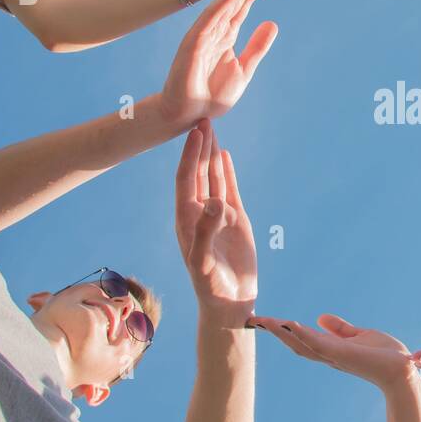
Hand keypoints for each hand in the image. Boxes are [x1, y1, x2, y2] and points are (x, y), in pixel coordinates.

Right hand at [158, 0, 277, 126]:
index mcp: (226, 34)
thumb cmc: (211, 95)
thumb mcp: (243, 70)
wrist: (189, 115)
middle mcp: (214, 29)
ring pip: (227, 2)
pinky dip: (226, 1)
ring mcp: (203, 33)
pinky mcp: (194, 42)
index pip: (244, 5)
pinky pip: (213, 17)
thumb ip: (257, 47)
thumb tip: (272, 24)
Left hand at [175, 121, 256, 324]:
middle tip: (202, 118)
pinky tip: (225, 155)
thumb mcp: (204, 263)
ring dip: (210, 154)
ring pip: (212, 177)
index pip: (186, 181)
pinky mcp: (234, 221)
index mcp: (186, 220)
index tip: (195, 133)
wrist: (229, 303)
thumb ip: (206, 232)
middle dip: (198, 146)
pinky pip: (229, 190)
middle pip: (197, 173)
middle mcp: (199, 213)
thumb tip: (214, 201)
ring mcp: (217, 215)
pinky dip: (226, 172)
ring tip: (211, 128)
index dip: (189, 156)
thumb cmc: (211, 287)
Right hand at [251, 314, 419, 391]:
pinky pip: (319, 344)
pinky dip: (303, 334)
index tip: (264, 320)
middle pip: (295, 343)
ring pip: (302, 345)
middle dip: (275, 332)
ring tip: (264, 320)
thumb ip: (341, 328)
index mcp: (331, 350)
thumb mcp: (360, 335)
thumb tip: (320, 317)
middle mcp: (328, 356)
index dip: (283, 330)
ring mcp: (334, 357)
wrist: (403, 371)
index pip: (301, 339)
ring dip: (283, 332)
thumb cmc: (386, 356)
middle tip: (254, 319)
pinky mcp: (343, 355)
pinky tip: (290, 324)